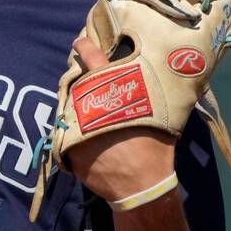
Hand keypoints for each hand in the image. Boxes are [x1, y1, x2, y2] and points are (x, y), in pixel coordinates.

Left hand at [62, 37, 177, 202]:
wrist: (140, 187)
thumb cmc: (154, 149)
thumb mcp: (160, 113)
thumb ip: (149, 92)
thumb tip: (164, 76)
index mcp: (109, 91)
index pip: (92, 57)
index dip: (85, 47)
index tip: (80, 43)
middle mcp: (86, 103)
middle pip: (78, 85)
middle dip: (84, 84)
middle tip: (94, 89)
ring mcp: (73, 124)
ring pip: (70, 107)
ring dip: (79, 108)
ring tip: (94, 117)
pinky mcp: (66, 146)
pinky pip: (68, 131)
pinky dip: (76, 132)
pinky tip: (90, 140)